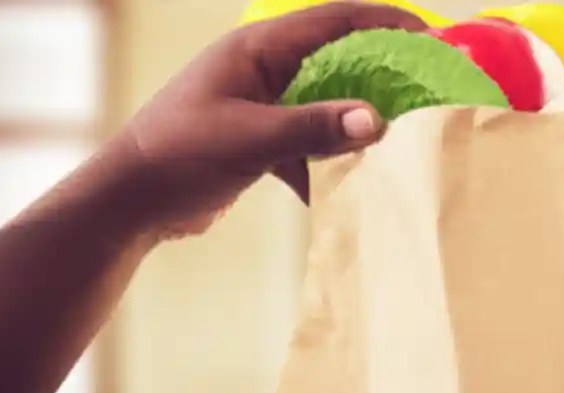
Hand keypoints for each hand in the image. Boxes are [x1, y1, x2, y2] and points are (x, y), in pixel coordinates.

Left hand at [111, 2, 425, 237]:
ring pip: (327, 105)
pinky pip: (310, 143)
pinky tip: (349, 190)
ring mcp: (262, 105)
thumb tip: (376, 120)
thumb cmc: (178, 155)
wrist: (130, 201)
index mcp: (259, 49)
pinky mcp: (259, 141)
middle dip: (384, 74)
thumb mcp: (249, 139)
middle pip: (339, 60)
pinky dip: (330, 164)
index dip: (387, 23)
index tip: (433, 39)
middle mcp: (264, 69)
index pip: (336, 20)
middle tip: (431, 90)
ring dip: (359, 124)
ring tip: (402, 142)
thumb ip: (312, 128)